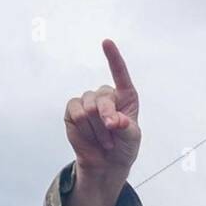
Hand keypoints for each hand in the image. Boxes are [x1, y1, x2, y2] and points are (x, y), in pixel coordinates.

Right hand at [65, 39, 140, 181]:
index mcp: (125, 97)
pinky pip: (76, 113)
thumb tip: (114, 120)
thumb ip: (126, 127)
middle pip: (102, 99)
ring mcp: (88, 101)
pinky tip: (90, 136)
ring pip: (88, 109)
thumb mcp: (132, 138)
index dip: (113, 59)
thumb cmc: (124, 147)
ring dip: (97, 130)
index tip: (107, 42)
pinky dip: (84, 129)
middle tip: (112, 134)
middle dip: (107, 119)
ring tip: (104, 140)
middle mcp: (106, 95)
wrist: (107, 163)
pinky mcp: (73, 109)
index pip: (120, 75)